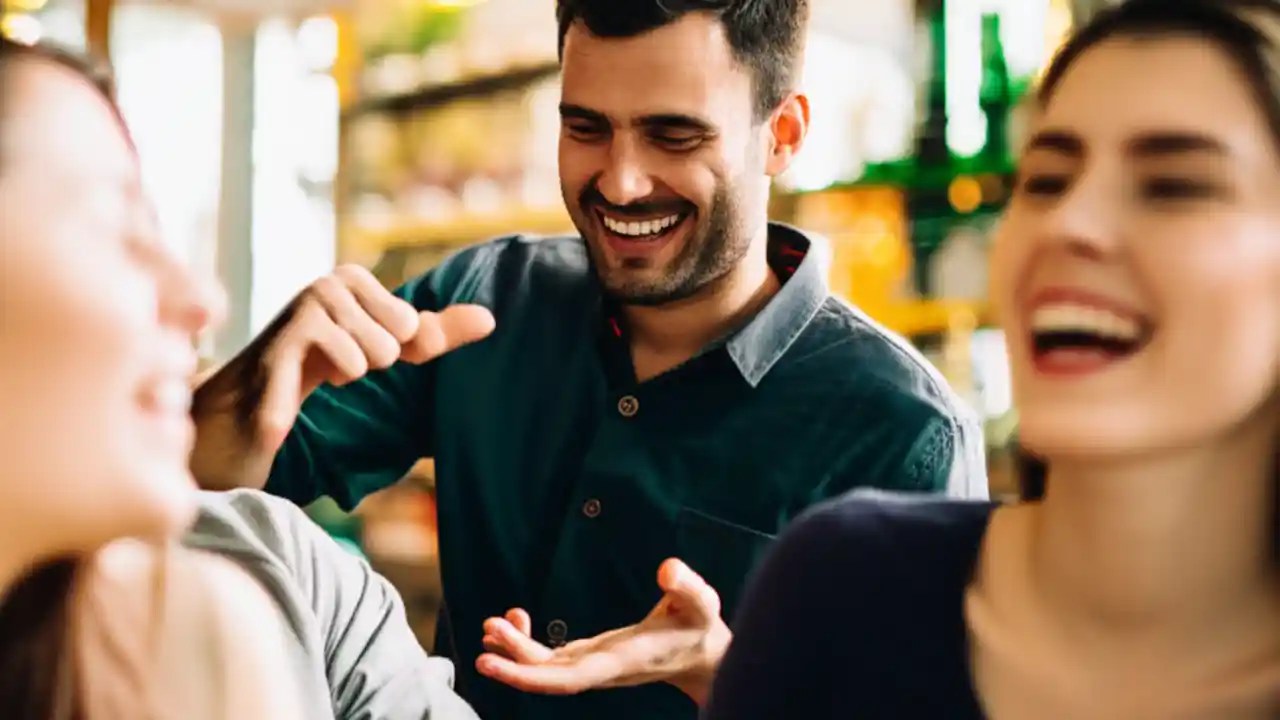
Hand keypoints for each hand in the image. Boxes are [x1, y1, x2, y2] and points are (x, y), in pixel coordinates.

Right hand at [250, 264, 493, 447]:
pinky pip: (325, 377)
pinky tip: (279, 426)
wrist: (248, 395)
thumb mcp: (386, 345)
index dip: (391, 350)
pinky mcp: (274, 352)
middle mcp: (325, 285)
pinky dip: (296, 409)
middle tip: (330, 363)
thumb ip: (436, 332)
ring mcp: (297, 314)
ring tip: (312, 372)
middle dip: (366, 366)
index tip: (356, 347)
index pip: (412, 326)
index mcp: (353, 277)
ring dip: (342, 379)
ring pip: (365, 360)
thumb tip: (490, 319)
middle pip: (391, 345)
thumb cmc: (324, 364)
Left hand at [476, 558, 730, 705]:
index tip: (496, 663)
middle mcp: (601, 669)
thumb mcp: (702, 602)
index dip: (529, 675)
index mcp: (621, 660)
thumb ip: (687, 585)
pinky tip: (514, 621)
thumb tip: (667, 568)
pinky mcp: (589, 656)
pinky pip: (551, 658)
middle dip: (514, 661)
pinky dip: (528, 643)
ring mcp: (593, 665)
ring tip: (490, 626)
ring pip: (546, 669)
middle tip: (487, 634)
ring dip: (516, 651)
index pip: (568, 678)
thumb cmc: (701, 627)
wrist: (705, 657)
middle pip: (549, 677)